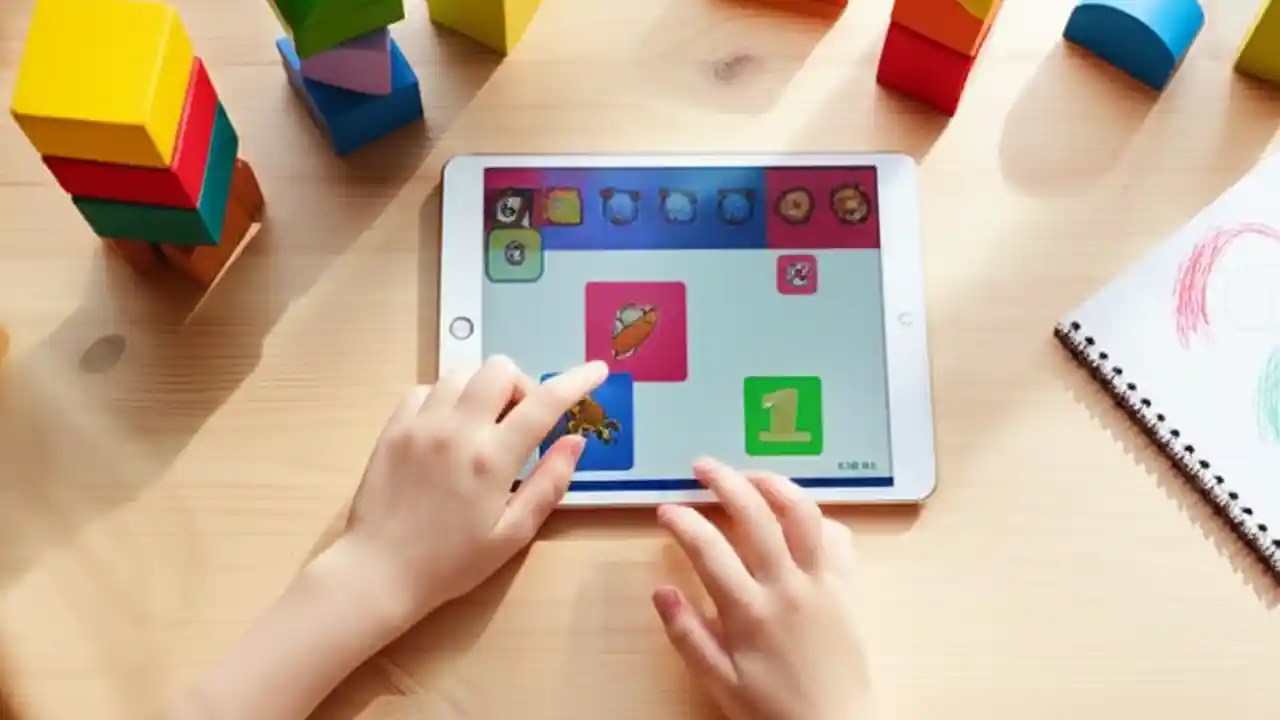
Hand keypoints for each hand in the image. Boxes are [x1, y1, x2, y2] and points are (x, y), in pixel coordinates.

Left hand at [339, 357, 608, 626]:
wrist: (379, 572)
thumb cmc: (452, 562)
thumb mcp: (512, 534)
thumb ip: (549, 484)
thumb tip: (576, 440)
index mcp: (492, 459)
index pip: (545, 402)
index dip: (577, 381)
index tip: (596, 371)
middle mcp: (456, 430)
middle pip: (499, 369)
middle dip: (521, 386)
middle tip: (520, 423)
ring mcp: (420, 424)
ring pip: (461, 372)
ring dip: (483, 389)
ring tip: (483, 425)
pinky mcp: (393, 428)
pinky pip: (426, 389)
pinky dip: (446, 399)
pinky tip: (448, 430)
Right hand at [654, 459, 868, 719]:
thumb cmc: (773, 710)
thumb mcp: (719, 682)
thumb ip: (688, 635)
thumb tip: (661, 591)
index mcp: (750, 612)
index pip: (708, 548)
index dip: (683, 521)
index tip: (666, 510)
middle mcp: (788, 587)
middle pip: (755, 514)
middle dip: (724, 480)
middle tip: (702, 466)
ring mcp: (823, 582)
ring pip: (802, 512)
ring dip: (773, 483)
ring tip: (749, 474)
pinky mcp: (849, 585)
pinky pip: (837, 535)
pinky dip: (815, 516)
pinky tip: (796, 515)